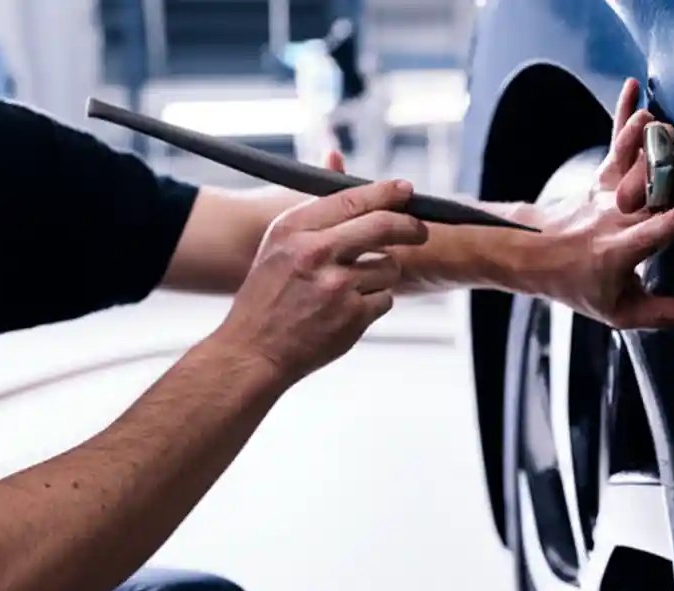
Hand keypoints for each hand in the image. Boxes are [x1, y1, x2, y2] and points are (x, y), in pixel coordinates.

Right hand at [211, 179, 427, 380]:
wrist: (253, 350)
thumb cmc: (268, 294)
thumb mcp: (280, 242)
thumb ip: (315, 206)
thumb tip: (336, 157)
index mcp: (294, 229)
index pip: (352, 199)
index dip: (386, 192)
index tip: (405, 189)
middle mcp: (315, 252)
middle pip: (384, 226)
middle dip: (411, 226)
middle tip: (420, 231)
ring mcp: (336, 285)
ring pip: (389, 265)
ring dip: (382, 274)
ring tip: (352, 286)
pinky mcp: (352, 315)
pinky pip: (385, 298)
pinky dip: (374, 303)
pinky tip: (347, 311)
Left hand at [529, 78, 673, 329]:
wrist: (534, 255)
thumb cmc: (577, 283)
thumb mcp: (616, 312)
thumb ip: (658, 313)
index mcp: (619, 252)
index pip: (649, 235)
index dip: (670, 222)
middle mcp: (614, 218)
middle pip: (643, 193)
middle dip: (660, 173)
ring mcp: (608, 194)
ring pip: (626, 163)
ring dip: (639, 139)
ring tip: (652, 118)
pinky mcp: (603, 177)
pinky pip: (617, 144)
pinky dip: (624, 115)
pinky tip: (633, 89)